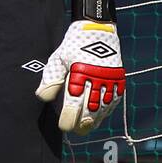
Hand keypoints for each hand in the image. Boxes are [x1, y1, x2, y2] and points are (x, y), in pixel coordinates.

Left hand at [36, 19, 125, 134]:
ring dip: (95, 119)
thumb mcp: (57, 59)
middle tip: (75, 131)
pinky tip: (100, 116)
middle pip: (90, 107)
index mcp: (79, 74)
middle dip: (82, 122)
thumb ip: (51, 79)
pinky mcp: (118, 78)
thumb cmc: (72, 47)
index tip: (64, 126)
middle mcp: (97, 78)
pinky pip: (114, 98)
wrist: (96, 31)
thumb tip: (43, 98)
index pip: (74, 102)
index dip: (69, 117)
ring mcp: (110, 79)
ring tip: (86, 127)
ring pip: (104, 105)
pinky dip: (107, 109)